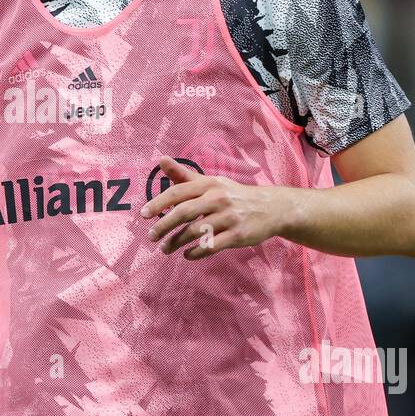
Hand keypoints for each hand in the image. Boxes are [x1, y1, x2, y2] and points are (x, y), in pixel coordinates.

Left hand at [140, 156, 288, 259]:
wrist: (271, 208)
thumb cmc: (234, 195)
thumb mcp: (211, 182)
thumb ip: (184, 175)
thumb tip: (161, 160)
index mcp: (209, 184)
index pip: (178, 192)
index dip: (158, 204)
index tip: (143, 215)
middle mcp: (218, 198)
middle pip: (183, 212)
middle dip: (163, 226)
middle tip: (151, 237)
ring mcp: (228, 217)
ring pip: (195, 232)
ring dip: (176, 242)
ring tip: (165, 249)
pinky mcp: (237, 235)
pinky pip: (210, 246)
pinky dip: (195, 253)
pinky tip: (187, 255)